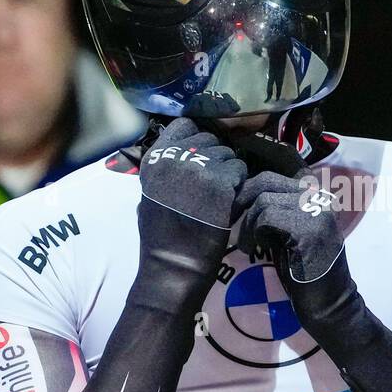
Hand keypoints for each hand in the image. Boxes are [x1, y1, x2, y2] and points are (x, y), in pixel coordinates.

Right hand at [136, 118, 247, 289]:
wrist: (173, 266)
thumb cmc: (161, 237)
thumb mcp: (151, 194)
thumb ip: (167, 168)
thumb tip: (188, 151)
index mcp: (153, 159)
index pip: (183, 125)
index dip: (197, 138)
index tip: (201, 155)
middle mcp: (174, 158)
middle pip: (209, 138)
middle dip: (215, 157)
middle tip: (213, 181)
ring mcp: (198, 169)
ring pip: (228, 153)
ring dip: (229, 170)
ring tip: (220, 193)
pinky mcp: (220, 183)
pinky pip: (240, 170)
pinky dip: (239, 183)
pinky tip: (229, 200)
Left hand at [232, 169, 355, 336]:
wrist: (329, 305)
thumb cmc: (304, 272)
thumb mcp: (288, 233)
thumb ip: (275, 211)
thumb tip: (239, 193)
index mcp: (316, 195)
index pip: (272, 177)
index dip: (246, 192)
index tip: (233, 212)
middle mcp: (320, 197)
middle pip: (266, 182)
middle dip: (241, 202)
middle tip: (229, 224)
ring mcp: (317, 212)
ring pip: (264, 200)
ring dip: (247, 224)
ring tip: (245, 244)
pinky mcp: (309, 230)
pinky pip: (267, 217)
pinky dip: (253, 232)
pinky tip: (252, 249)